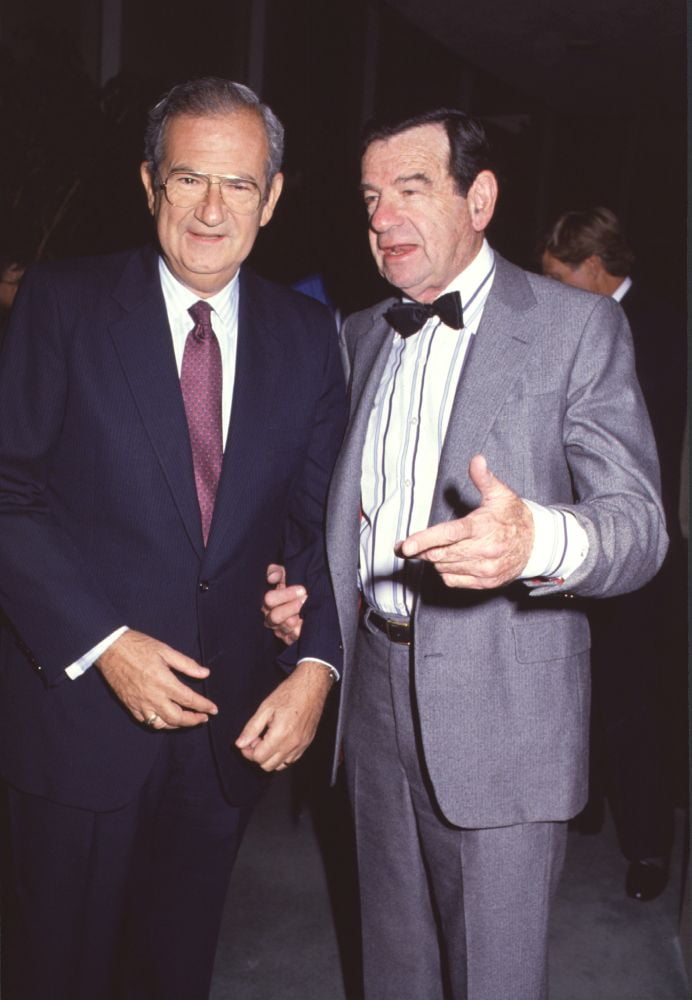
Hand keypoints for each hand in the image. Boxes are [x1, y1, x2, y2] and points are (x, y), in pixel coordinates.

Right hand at [96, 630, 218, 728]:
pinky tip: (166, 718)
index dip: (204, 706)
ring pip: (162, 724)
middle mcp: (153, 697)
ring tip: (187, 719)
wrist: (110, 649)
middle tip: (203, 718)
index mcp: (164, 682)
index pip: (189, 700)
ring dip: (177, 725)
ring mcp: (140, 704)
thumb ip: (186, 664)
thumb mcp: (165, 650)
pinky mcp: (130, 706)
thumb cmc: (139, 646)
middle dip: (193, 720)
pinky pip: (147, 721)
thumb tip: (205, 673)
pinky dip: (159, 723)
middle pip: (177, 718)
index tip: (214, 709)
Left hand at [235, 660, 332, 770]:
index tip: (247, 741)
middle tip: (256, 739)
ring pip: (280, 765)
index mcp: (280, 735)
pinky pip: (292, 760)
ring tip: (268, 740)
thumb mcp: (265, 708)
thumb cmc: (290, 693)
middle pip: (268, 765)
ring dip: (270, 757)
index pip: (258, 757)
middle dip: (258, 755)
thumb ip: (252, 728)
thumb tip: (240, 743)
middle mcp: (292, 744)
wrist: (311, 687)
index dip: (248, 751)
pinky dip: (282, 755)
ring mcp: (301, 745)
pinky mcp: (307, 743)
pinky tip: (279, 741)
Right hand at [262, 563, 304, 645]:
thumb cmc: (294, 586)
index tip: (302, 589)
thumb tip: (272, 577)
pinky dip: (303, 629)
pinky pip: (294, 637)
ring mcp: (279, 630)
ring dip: (300, 617)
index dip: (286, 594)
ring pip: (287, 627)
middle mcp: (270, 617)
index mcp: (268, 601)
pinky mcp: (289, 639)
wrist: (307, 600)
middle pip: (276, 616)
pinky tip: (308, 620)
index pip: (269, 599)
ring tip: (309, 609)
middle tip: (306, 599)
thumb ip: (277, 571)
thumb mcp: (286, 574)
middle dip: (293, 607)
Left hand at [396, 454, 533, 589]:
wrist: (538, 544)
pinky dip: (446, 571)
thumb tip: (476, 460)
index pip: (449, 534)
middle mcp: (484, 551)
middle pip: (441, 554)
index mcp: (483, 527)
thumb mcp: (501, 494)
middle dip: (422, 550)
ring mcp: (485, 569)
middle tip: (411, 545)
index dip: (424, 540)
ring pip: (444, 568)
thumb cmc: (514, 516)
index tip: (405, 546)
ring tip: (439, 548)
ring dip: (435, 559)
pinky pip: (453, 581)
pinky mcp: (486, 582)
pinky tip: (452, 560)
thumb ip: (484, 478)